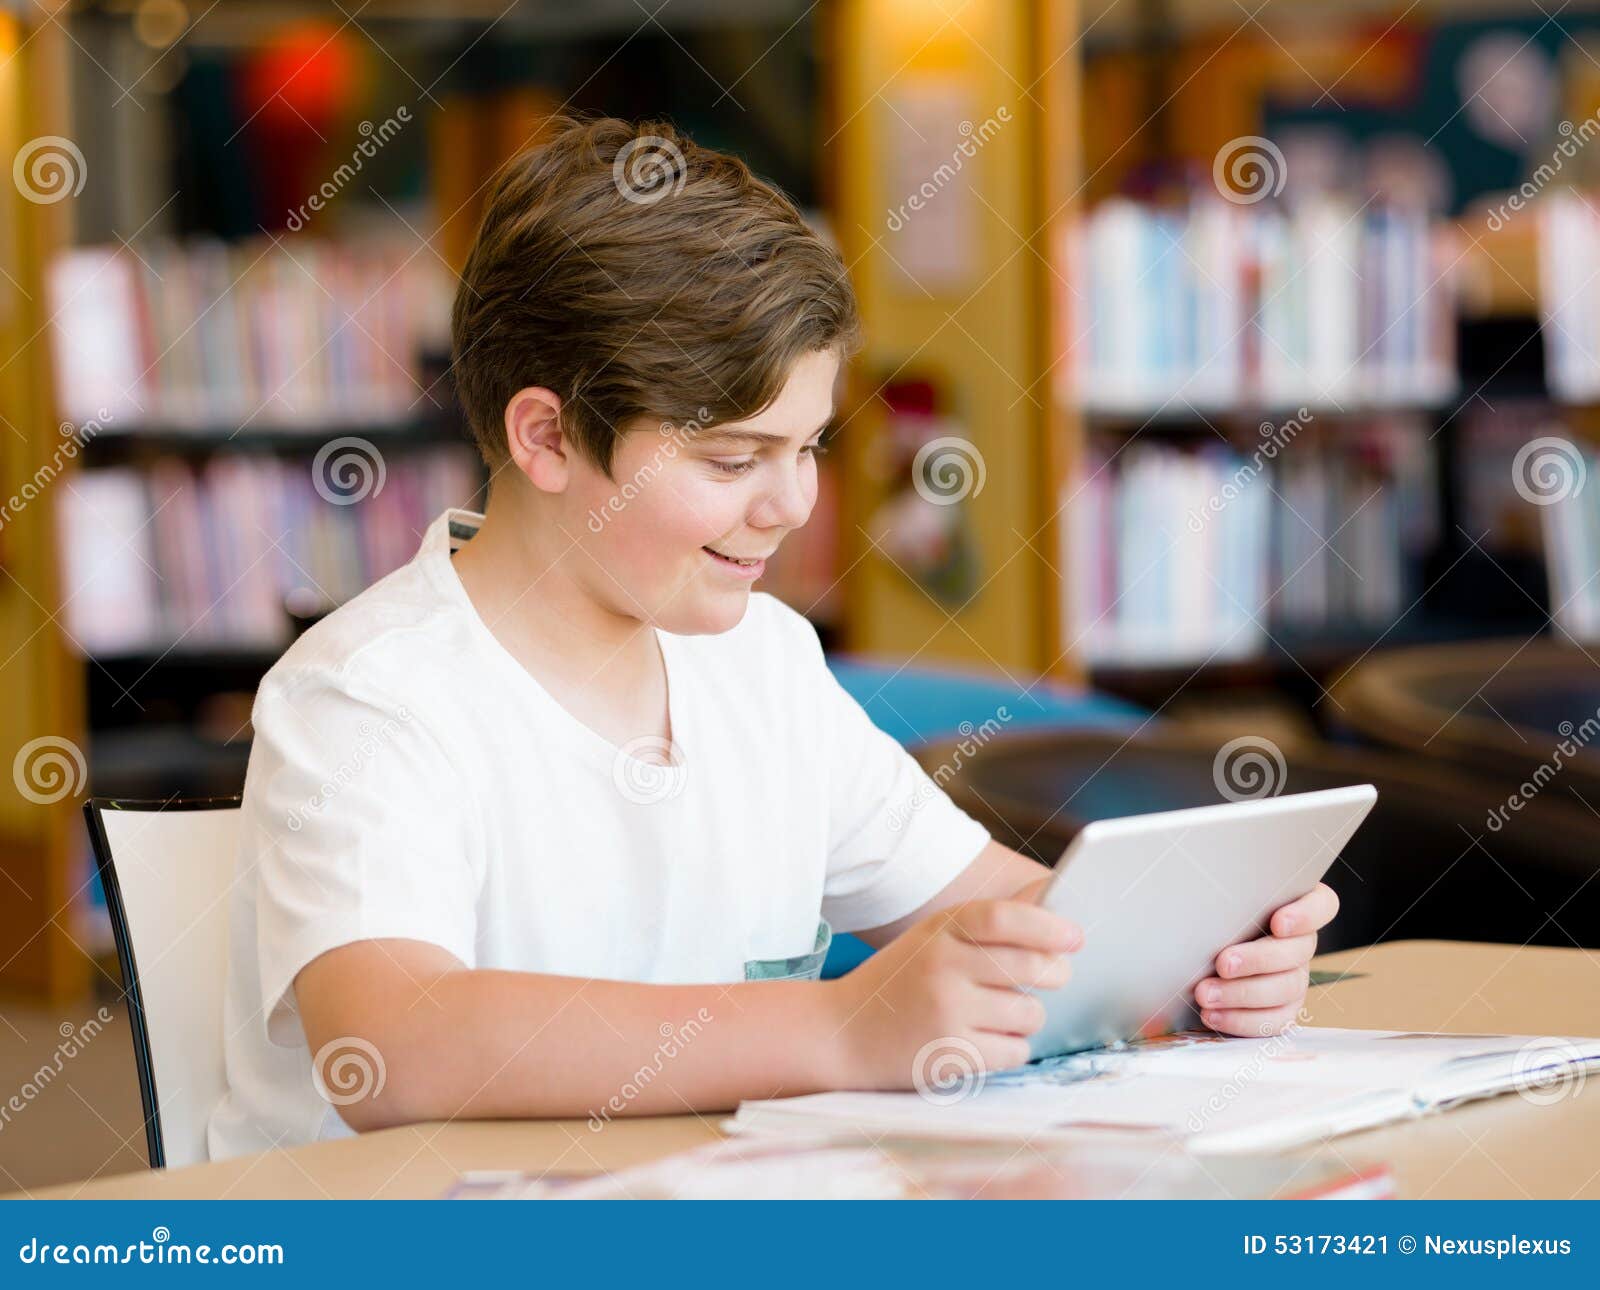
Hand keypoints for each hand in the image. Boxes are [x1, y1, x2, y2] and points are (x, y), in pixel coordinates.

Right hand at [828, 879, 1081, 1087]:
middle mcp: (943, 967)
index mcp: (940, 930)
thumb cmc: (900, 983)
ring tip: (1003, 1014)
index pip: (1005, 918)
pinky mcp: (951, 1055)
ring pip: (1029, 1013)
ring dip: (1029, 1017)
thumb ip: (981, 933)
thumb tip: (1057, 938)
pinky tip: (988, 1041)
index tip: (1075, 937)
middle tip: (1056, 976)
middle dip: (1056, 973)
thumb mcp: (930, 940)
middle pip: (1032, 965)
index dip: (1048, 926)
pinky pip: (1015, 1051)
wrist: (842, 1032)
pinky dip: (1012, 1048)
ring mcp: (947, 1013)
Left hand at [1193, 882, 1338, 1036]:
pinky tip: (1213, 1015)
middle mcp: (1300, 943)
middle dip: (1258, 960)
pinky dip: (1241, 1020)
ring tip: (1205, 994)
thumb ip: (1222, 895)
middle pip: (1299, 951)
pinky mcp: (1282, 1009)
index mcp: (1293, 905)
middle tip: (1223, 963)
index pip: (1322, 905)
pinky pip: (1274, 1021)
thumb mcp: (1215, 899)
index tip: (1278, 923)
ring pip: (1286, 988)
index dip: (1306, 915)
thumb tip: (1198, 893)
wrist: (1192, 955)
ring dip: (1243, 993)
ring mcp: (1295, 977)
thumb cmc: (1205, 916)